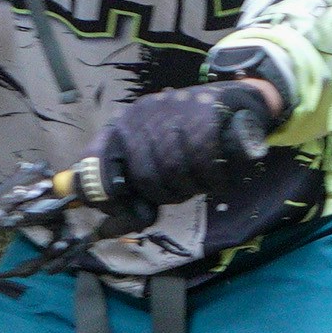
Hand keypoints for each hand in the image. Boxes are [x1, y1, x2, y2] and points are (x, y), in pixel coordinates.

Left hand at [78, 81, 274, 228]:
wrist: (237, 104)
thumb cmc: (191, 138)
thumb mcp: (157, 158)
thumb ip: (135, 188)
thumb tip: (114, 228)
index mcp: (123, 125)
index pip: (94, 160)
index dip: (103, 193)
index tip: (116, 211)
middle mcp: (142, 115)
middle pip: (144, 177)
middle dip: (166, 194)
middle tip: (181, 190)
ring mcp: (172, 111)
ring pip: (173, 172)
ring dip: (191, 187)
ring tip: (201, 178)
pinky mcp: (203, 115)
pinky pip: (202, 164)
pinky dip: (212, 179)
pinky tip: (217, 174)